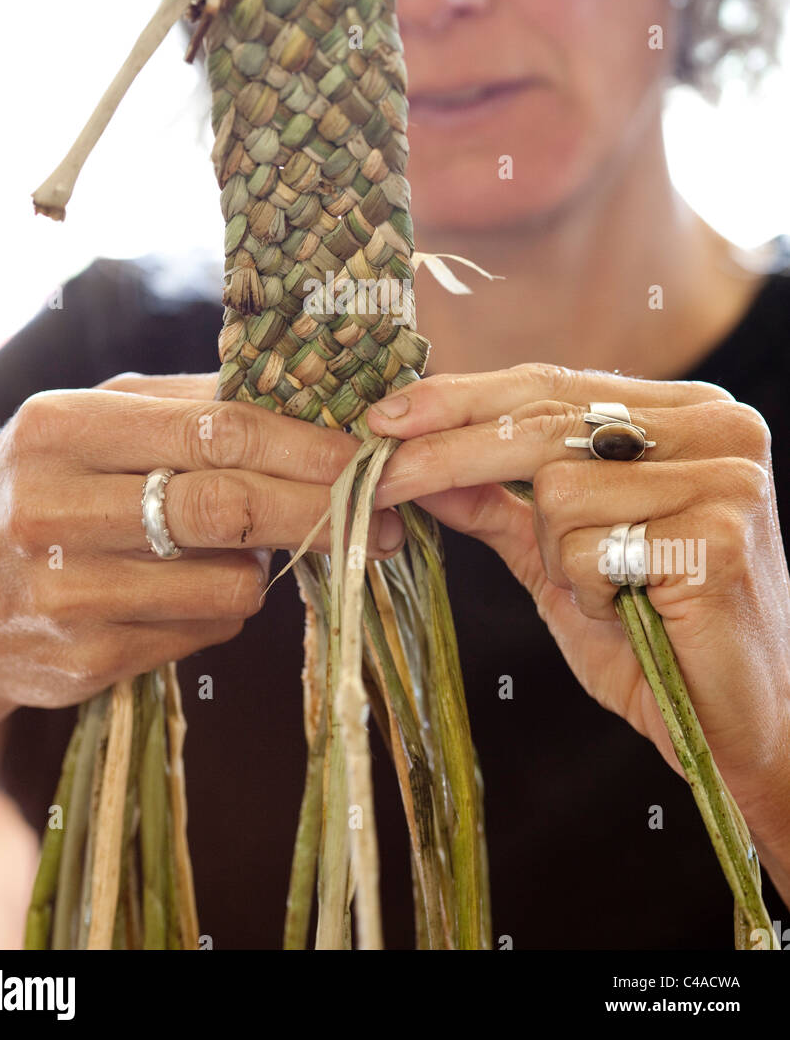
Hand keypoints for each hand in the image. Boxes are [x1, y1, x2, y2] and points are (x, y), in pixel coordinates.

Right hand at [0, 371, 401, 773]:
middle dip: (318, 505)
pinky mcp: (85, 657)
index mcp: (62, 427)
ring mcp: (68, 589)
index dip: (303, 444)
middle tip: (379, 508)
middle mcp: (57, 505)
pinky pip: (204, 629)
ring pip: (227, 578)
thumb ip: (180, 406)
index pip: (213, 428)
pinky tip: (215, 585)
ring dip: (272, 562)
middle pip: (227, 503)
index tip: (364, 454)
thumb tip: (300, 396)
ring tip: (280, 545)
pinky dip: (231, 604)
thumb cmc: (34, 495)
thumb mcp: (83, 428)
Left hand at [366, 363, 789, 889]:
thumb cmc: (654, 639)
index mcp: (685, 414)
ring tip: (611, 594)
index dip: (462, 397)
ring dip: (559, 560)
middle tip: (378, 478)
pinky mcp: (720, 534)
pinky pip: (591, 548)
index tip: (384, 417)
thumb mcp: (562, 559)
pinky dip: (592, 592)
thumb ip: (498, 502)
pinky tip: (636, 612)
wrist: (736, 728)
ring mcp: (726, 476)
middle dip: (449, 454)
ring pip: (556, 491)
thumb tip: (413, 457)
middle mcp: (716, 426)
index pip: (552, 385)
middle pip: (544, 421)